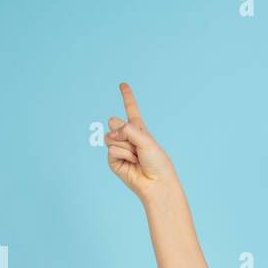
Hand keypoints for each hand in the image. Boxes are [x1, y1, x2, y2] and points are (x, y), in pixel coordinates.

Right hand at [105, 82, 179, 201]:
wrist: (156, 182)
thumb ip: (128, 129)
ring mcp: (119, 148)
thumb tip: (110, 130)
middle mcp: (127, 137)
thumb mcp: (146, 139)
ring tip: (137, 157)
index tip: (123, 84)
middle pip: (113, 122)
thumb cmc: (157, 162)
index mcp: (139, 129)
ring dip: (125, 146)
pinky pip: (111, 150)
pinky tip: (132, 163)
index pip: (131, 110)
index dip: (127, 97)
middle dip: (124, 131)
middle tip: (137, 147)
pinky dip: (123, 155)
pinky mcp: (113, 161)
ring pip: (110, 137)